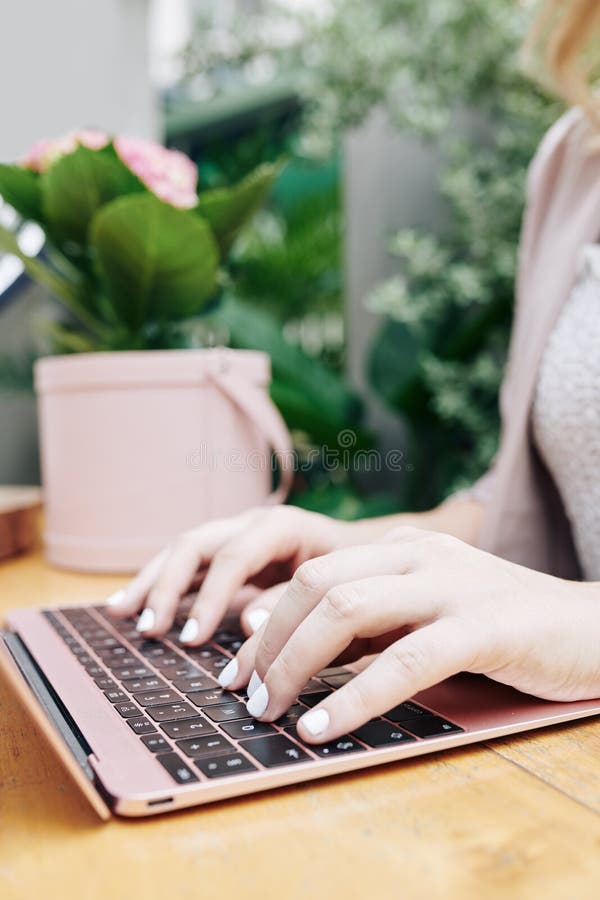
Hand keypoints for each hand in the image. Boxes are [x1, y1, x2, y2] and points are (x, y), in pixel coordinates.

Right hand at [106, 506, 348, 642]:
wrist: (371, 553)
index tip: (192, 639)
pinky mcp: (228, 554)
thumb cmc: (356, 571)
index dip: (210, 597)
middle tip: (150, 629)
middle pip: (196, 544)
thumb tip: (250, 622)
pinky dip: (158, 585)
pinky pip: (186, 565)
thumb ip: (293, 601)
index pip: (234, 556)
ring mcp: (236, 536)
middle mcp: (251, 524)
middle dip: (167, 585)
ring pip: (182, 550)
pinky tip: (130, 607)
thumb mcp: (337, 586)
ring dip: (151, 581)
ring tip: (120, 612)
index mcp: (281, 526)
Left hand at [221, 527, 599, 742]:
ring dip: (296, 663)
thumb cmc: (505, 628)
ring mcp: (451, 584)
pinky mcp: (483, 625)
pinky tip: (322, 728)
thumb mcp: (429, 614)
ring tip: (270, 711)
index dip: (266, 621)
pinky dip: (354, 697)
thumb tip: (300, 654)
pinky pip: (403, 659)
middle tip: (246, 694)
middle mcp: (419, 554)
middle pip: (317, 584)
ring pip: (348, 610)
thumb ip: (376, 624)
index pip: (313, 573)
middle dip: (269, 642)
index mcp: (401, 548)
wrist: (594, 627)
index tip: (236, 665)